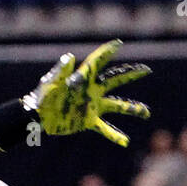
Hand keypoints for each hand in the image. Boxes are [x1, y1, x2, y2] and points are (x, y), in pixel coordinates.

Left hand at [22, 40, 150, 146]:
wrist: (39, 116)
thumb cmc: (43, 96)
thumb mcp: (51, 83)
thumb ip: (61, 71)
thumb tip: (70, 57)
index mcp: (82, 79)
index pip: (97, 63)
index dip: (107, 52)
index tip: (118, 43)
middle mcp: (91, 90)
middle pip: (115, 80)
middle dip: (130, 75)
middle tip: (146, 70)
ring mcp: (92, 105)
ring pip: (116, 106)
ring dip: (132, 109)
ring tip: (146, 113)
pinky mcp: (88, 120)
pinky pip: (104, 128)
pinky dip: (114, 135)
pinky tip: (125, 142)